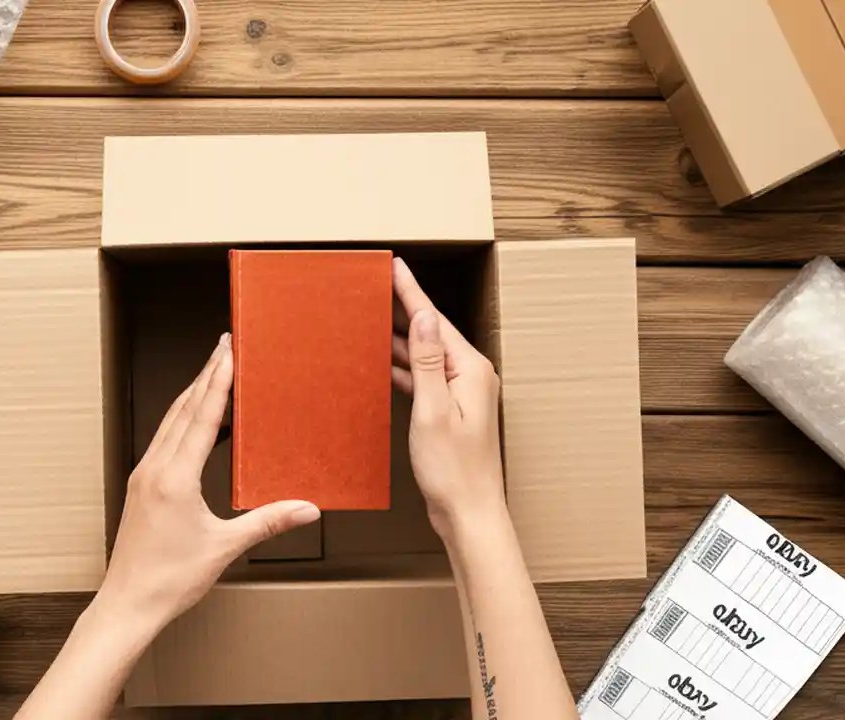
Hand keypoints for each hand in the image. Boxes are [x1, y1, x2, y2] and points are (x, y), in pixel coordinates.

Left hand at [95, 333, 321, 629]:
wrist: (128, 605)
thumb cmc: (167, 580)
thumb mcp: (225, 547)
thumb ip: (268, 522)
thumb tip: (305, 508)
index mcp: (174, 478)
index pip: (201, 416)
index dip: (218, 381)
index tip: (229, 352)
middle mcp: (154, 469)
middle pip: (183, 408)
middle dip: (206, 375)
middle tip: (225, 347)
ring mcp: (144, 475)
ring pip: (171, 421)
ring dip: (194, 394)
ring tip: (216, 373)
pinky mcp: (142, 486)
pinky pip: (166, 440)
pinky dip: (185, 420)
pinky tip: (200, 421)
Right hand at [391, 258, 506, 541]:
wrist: (468, 512)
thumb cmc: (453, 470)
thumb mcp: (433, 410)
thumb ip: (428, 362)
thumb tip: (423, 318)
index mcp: (470, 370)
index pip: (434, 320)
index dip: (411, 292)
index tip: (394, 266)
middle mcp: (470, 377)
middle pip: (431, 334)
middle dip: (403, 309)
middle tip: (377, 285)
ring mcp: (462, 395)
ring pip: (426, 357)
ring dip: (400, 341)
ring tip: (373, 319)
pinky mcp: (451, 413)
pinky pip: (425, 380)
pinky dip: (404, 370)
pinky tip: (384, 366)